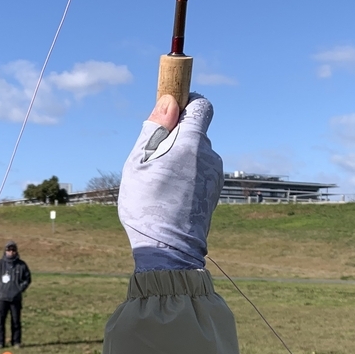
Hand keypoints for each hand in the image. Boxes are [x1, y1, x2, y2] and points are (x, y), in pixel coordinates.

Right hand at [118, 93, 223, 270]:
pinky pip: (199, 174)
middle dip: (176, 138)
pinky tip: (170, 196)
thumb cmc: (148, 206)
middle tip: (153, 160)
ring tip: (160, 184)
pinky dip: (186, 177)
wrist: (169, 252)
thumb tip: (170, 101)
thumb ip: (155, 129)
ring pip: (196, 155)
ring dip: (180, 160)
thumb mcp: (139, 163)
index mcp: (192, 144)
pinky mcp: (213, 194)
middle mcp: (210, 157)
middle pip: (195, 133)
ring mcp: (215, 177)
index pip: (202, 106)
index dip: (187, 104)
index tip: (170, 114)